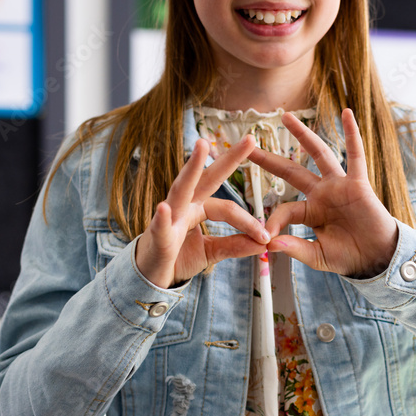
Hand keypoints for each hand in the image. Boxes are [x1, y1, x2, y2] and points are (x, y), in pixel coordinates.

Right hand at [135, 135, 271, 287]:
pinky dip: (161, 217)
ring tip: (202, 146)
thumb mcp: (212, 252)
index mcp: (198, 207)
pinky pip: (159, 225)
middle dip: (228, 159)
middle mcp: (184, 205)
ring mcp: (168, 217)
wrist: (149, 276)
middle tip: (250, 139)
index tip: (265, 236)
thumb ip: (236, 245)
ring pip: (181, 189)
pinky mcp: (156, 237)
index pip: (228, 208)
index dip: (248, 222)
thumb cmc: (178, 257)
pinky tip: (163, 207)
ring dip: (192, 167)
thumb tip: (265, 243)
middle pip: (208, 179)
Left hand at [247, 108, 399, 278]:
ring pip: (318, 154)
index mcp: (310, 212)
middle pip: (291, 171)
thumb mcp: (317, 256)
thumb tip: (269, 244)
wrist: (378, 259)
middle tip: (248, 145)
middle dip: (269, 159)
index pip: (285, 209)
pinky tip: (347, 114)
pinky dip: (352, 134)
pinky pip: (356, 155)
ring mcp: (339, 186)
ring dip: (303, 135)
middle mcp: (322, 193)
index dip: (273, 221)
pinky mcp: (358, 184)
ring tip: (286, 117)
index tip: (265, 236)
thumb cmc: (349, 257)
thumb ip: (295, 248)